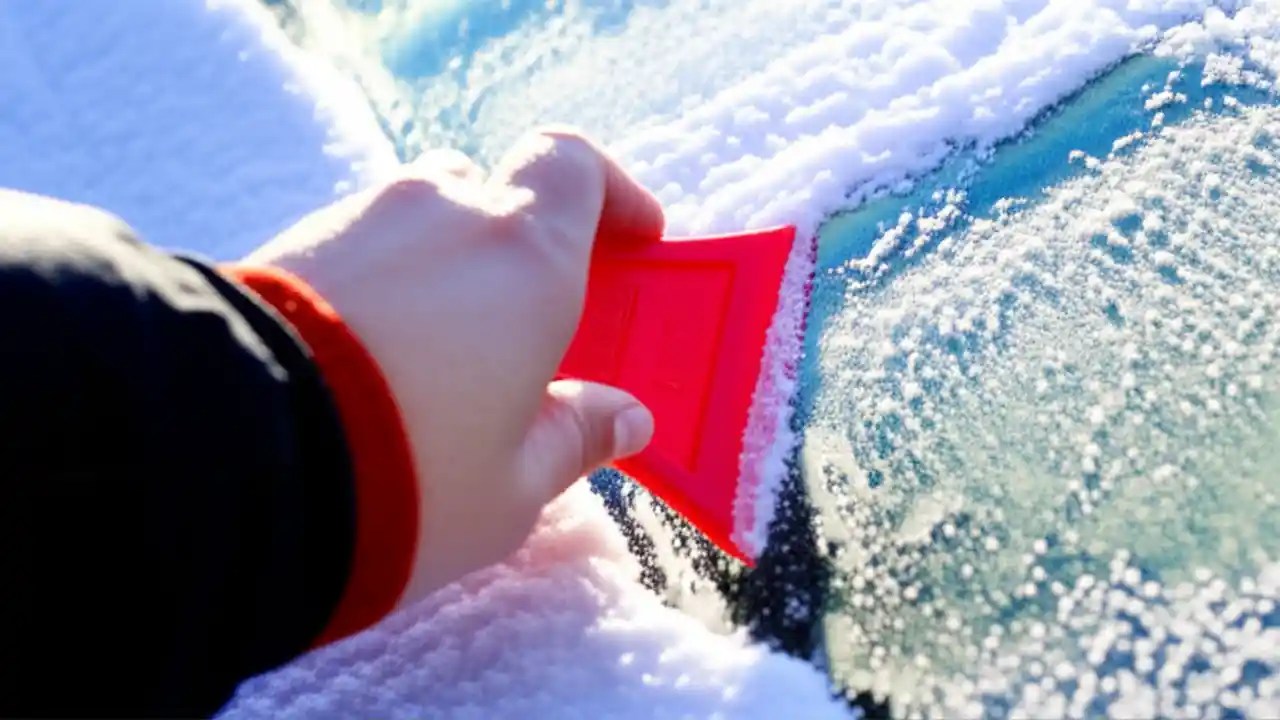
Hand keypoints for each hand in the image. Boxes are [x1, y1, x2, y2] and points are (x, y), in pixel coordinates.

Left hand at [246, 130, 662, 603]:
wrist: (231, 467)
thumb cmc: (403, 481)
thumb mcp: (514, 484)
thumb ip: (577, 438)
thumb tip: (623, 419)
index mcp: (525, 258)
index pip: (576, 167)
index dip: (610, 195)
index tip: (633, 237)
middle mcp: (444, 214)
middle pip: (498, 196)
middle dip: (522, 250)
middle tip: (530, 324)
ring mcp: (360, 220)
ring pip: (424, 220)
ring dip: (446, 268)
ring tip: (438, 360)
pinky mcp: (287, 244)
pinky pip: (359, 248)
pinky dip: (382, 286)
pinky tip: (369, 363)